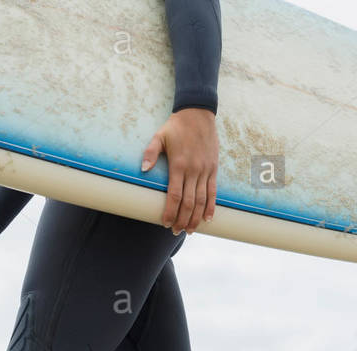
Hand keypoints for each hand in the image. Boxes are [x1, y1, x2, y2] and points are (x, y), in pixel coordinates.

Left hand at [141, 108, 217, 234]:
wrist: (198, 114)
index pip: (174, 195)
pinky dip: (211, 207)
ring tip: (189, 230)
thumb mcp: (159, 136)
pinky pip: (213, 192)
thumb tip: (143, 170)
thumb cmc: (176, 127)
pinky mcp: (213, 169)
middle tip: (176, 232)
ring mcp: (205, 171)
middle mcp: (193, 170)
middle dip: (182, 220)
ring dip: (195, 218)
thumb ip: (150, 153)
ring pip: (201, 200)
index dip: (171, 212)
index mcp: (179, 165)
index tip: (166, 223)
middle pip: (188, 202)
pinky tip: (207, 218)